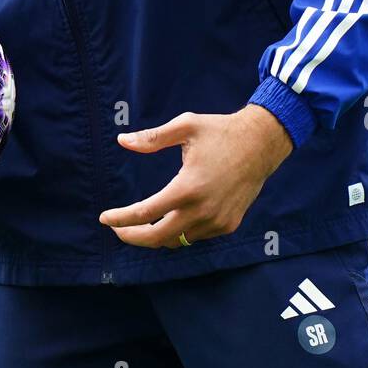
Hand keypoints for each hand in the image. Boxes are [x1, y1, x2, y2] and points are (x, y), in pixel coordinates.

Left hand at [98, 104, 291, 248]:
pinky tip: (173, 218)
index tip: (104, 218)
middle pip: (158, 238)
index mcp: (187, 187)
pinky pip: (196, 236)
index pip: (145, 213)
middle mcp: (202, 210)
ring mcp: (217, 221)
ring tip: (143, 223)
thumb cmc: (220, 131)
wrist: (262, 144)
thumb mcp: (185, 127)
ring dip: (158, 235)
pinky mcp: (228, 224)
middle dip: (133, 237)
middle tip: (118, 230)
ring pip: (178, 240)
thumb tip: (122, 140)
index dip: (121, 219)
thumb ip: (151, 138)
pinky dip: (180, 232)